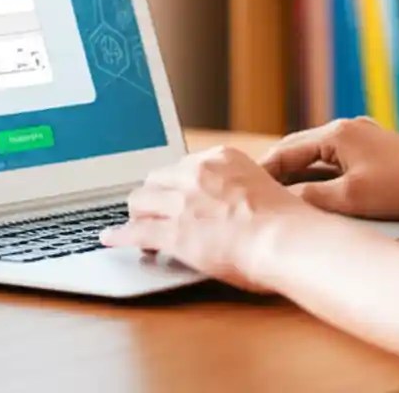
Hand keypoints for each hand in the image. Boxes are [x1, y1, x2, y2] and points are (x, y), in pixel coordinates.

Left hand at [100, 145, 332, 291]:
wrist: (286, 241)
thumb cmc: (287, 223)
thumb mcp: (264, 187)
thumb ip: (239, 188)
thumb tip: (234, 205)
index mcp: (221, 158)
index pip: (182, 165)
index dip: (174, 185)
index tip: (173, 194)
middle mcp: (197, 173)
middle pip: (156, 179)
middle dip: (153, 197)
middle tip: (155, 213)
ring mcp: (182, 202)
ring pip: (140, 201)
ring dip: (137, 215)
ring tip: (138, 229)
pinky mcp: (173, 232)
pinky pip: (135, 231)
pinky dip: (120, 235)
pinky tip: (111, 239)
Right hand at [262, 118, 398, 219]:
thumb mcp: (351, 200)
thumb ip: (311, 199)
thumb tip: (282, 202)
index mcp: (336, 133)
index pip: (285, 152)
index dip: (262, 173)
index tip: (241, 190)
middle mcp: (347, 129)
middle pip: (298, 151)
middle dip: (276, 173)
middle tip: (252, 195)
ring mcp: (364, 139)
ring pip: (318, 158)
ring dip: (298, 176)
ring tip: (278, 199)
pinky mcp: (377, 153)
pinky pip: (336, 164)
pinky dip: (320, 178)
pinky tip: (316, 196)